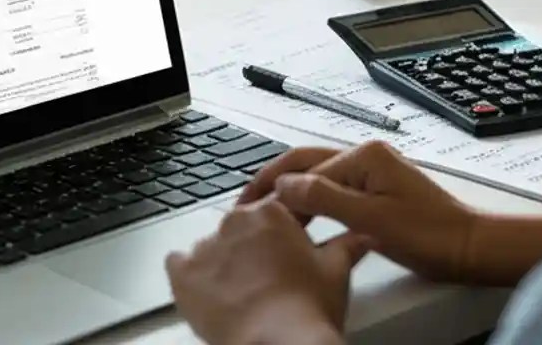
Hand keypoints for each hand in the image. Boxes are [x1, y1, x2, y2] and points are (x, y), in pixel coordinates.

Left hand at [166, 199, 367, 344]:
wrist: (275, 342)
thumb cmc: (307, 308)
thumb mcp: (336, 272)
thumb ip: (348, 247)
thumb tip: (363, 235)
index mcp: (271, 212)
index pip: (272, 210)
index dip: (280, 233)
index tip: (284, 250)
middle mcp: (234, 221)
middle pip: (239, 228)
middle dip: (251, 248)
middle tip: (267, 277)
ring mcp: (205, 246)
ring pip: (210, 246)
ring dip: (221, 262)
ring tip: (239, 293)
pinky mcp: (182, 273)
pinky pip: (177, 264)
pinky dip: (188, 274)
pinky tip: (204, 290)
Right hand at [239, 141, 478, 281]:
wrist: (468, 247)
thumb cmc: (430, 234)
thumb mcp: (370, 219)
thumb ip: (324, 198)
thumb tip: (285, 186)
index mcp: (363, 156)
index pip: (305, 170)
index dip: (275, 192)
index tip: (252, 212)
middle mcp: (366, 155)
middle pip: (306, 163)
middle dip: (274, 182)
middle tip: (245, 204)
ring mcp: (373, 171)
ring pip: (318, 175)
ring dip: (291, 192)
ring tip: (266, 214)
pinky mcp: (378, 189)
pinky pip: (334, 188)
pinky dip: (313, 200)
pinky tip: (301, 217)